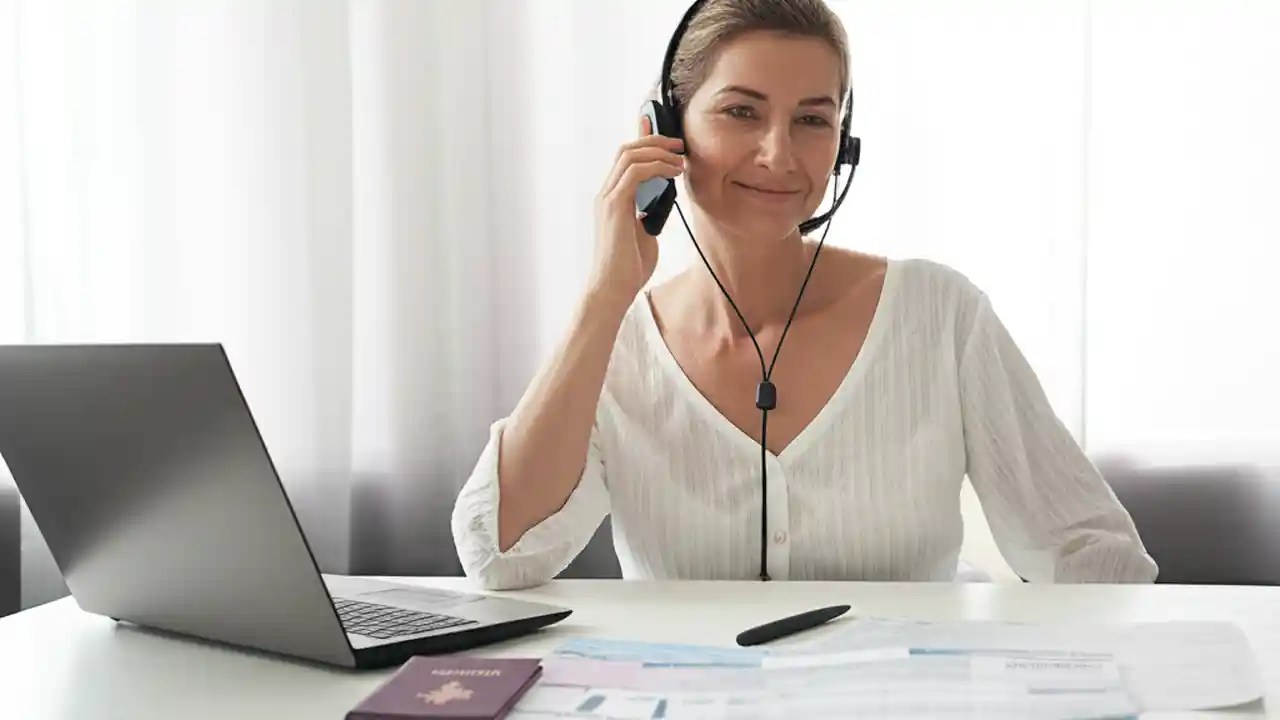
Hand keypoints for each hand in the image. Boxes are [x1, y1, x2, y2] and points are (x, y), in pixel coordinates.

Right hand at [586, 114, 684, 310]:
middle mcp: (606, 193)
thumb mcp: (645, 233)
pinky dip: (656, 167)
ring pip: (629, 155)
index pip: (625, 158)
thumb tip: (663, 198)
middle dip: (655, 141)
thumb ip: (649, 212)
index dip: (643, 139)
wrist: (613, 288)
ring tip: (680, 159)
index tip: (664, 132)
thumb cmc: (628, 267)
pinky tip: (673, 174)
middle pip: (627, 149)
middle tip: (680, 146)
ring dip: (658, 151)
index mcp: (611, 198)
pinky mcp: (614, 206)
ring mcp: (607, 198)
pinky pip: (634, 172)